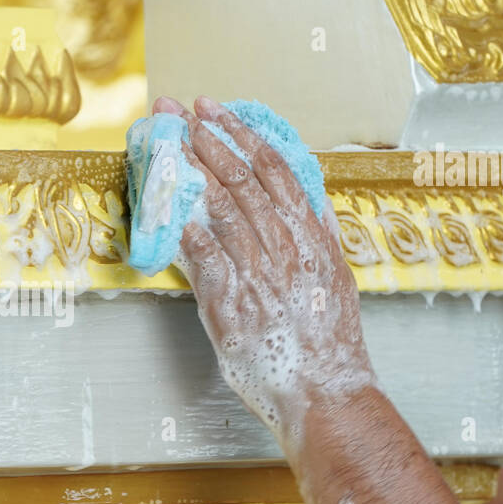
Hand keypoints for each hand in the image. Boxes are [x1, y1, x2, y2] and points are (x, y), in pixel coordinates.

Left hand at [155, 95, 375, 457]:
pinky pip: (203, 257)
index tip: (217, 110)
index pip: (274, 170)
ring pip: (220, 208)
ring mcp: (258, 275)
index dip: (241, 135)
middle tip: (180, 111)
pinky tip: (167, 204)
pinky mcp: (231, 305)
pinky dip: (185, 228)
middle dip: (208, 140)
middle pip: (242, 181)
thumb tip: (309, 199)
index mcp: (311, 237)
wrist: (324, 392)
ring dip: (192, 171)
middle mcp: (286, 248)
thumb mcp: (335, 278)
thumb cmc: (327, 342)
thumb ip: (320, 236)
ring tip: (170, 142)